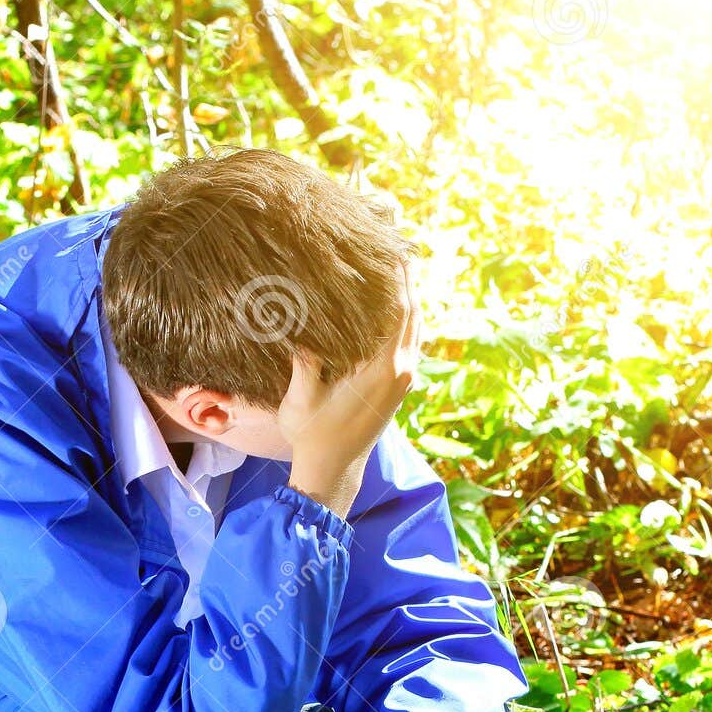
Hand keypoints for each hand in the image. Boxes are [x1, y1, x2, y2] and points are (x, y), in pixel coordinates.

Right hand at [282, 264, 421, 517]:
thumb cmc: (313, 435)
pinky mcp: (400, 385)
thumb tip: (297, 317)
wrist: (333, 470)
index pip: (400, 308)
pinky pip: (409, 340)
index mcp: (384, 368)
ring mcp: (404, 378)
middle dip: (405, 277)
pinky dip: (403, 317)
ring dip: (406, 295)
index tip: (389, 244)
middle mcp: (402, 370)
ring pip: (415, 325)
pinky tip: (389, 302)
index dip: (397, 274)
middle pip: (413, 311)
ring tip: (392, 264)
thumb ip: (305, 359)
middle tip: (391, 242)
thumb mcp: (301, 396)